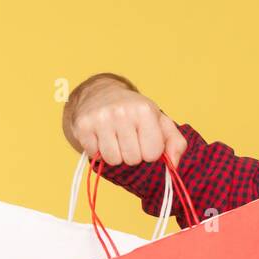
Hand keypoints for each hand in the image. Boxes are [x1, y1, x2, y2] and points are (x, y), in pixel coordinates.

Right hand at [67, 79, 186, 167]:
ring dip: (116, 155)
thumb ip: (176, 143)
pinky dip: (98, 151)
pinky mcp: (83, 125)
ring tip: (116, 139)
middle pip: (132, 159)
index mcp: (144, 110)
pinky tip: (102, 137)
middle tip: (129, 139)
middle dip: (132, 155)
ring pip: (113, 160)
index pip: (152, 154)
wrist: (102, 93)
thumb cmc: (137, 113)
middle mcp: (121, 112)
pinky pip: (95, 155)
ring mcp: (100, 118)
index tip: (145, 140)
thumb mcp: (161, 122)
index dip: (150, 152)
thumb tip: (173, 165)